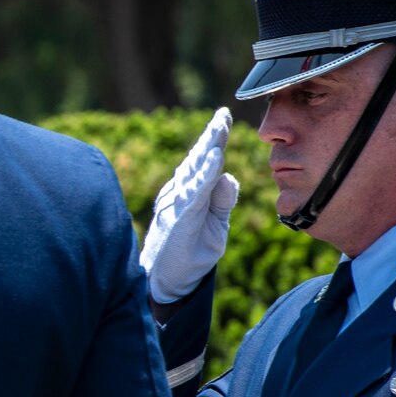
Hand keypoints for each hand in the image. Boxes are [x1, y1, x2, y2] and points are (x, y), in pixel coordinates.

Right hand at [141, 107, 239, 303]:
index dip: (215, 140)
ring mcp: (177, 206)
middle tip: (223, 114)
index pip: (204, 163)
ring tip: (220, 129)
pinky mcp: (178, 220)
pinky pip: (194, 194)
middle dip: (211, 136)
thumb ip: (222, 203)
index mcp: (190, 194)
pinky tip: (214, 162)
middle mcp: (180, 195)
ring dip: (208, 150)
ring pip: (194, 173)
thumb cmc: (190, 254)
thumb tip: (229, 176)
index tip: (224, 118)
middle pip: (197, 161)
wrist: (167, 282)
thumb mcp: (215, 228)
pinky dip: (204, 177)